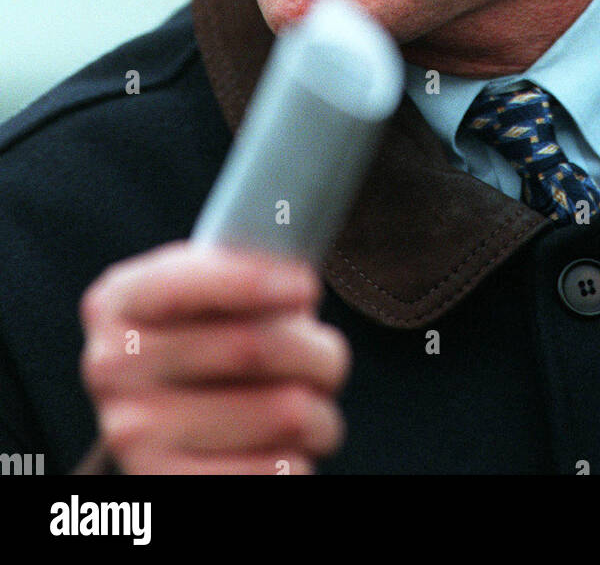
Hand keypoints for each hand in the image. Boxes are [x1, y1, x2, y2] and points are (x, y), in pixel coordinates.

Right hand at [79, 241, 350, 473]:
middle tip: (328, 357)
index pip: (187, 283)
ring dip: (321, 410)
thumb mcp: (208, 291)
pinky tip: (284, 449)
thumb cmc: (211, 339)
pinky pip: (280, 473)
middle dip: (316, 350)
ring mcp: (133, 435)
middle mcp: (111, 366)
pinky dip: (300, 459)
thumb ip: (242, 269)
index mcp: (118, 300)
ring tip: (309, 406)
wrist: (168, 430)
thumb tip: (300, 273)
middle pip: (252, 347)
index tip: (307, 286)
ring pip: (285, 412)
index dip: (256, 282)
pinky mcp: (170, 490)